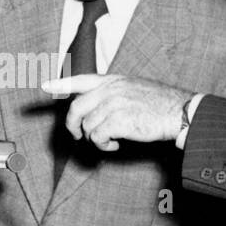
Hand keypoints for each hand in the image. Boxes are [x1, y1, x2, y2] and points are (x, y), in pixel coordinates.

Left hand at [42, 74, 189, 150]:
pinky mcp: (118, 120)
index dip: (62, 84)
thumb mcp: (134, 88)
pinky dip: (103, 145)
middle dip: (72, 125)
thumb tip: (95, 109)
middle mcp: (111, 89)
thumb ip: (113, 93)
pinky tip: (115, 144)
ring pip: (88, 126)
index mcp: (114, 80)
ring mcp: (113, 104)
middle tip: (78, 136)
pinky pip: (97, 137)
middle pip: (76, 108)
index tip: (46, 86)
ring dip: (95, 139)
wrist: (179, 112)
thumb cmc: (160, 104)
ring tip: (110, 141)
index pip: (81, 79)